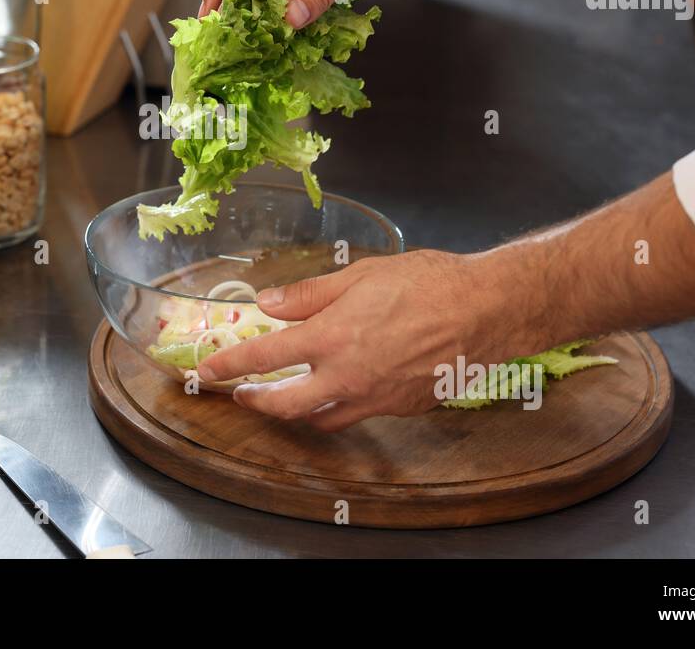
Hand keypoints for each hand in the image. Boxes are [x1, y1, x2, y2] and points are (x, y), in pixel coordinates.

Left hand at [195, 250, 547, 430]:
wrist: (486, 310)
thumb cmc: (428, 283)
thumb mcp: (360, 275)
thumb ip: (309, 293)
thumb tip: (268, 303)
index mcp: (332, 337)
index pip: (263, 357)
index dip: (229, 364)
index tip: (207, 369)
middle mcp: (348, 376)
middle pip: (284, 406)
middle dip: (255, 403)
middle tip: (241, 393)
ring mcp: (375, 398)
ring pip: (322, 419)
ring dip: (296, 411)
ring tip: (285, 396)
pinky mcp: (400, 408)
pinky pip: (359, 414)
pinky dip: (339, 405)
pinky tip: (341, 387)